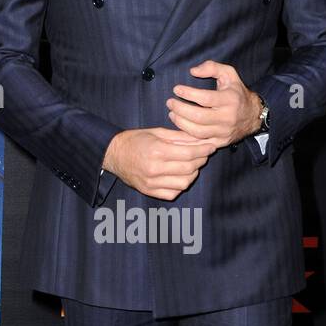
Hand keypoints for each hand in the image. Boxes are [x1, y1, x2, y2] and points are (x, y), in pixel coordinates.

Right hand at [101, 128, 215, 199]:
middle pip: (189, 169)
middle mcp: (155, 168)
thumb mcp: (157, 132)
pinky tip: (179, 176)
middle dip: (200, 160)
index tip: (211, 147)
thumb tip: (201, 139)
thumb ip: (180, 137)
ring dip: (192, 174)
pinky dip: (180, 185)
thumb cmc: (136, 140)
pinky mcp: (149, 191)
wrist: (114, 154)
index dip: (203, 150)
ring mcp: (152, 182)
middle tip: (203, 154)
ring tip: (191, 165)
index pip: (189, 153)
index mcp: (157, 151)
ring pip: (184, 183)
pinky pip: (173, 193)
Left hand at [164, 61, 261, 145]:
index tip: (176, 89)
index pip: (205, 98)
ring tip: (172, 114)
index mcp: (230, 99)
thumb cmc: (237, 92)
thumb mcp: (229, 74)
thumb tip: (193, 71)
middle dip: (180, 109)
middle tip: (170, 102)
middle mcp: (228, 118)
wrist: (253, 116)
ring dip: (181, 123)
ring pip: (197, 132)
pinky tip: (177, 130)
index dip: (188, 94)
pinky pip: (200, 143)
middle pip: (199, 117)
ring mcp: (224, 132)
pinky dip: (186, 138)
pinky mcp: (220, 142)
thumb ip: (212, 67)